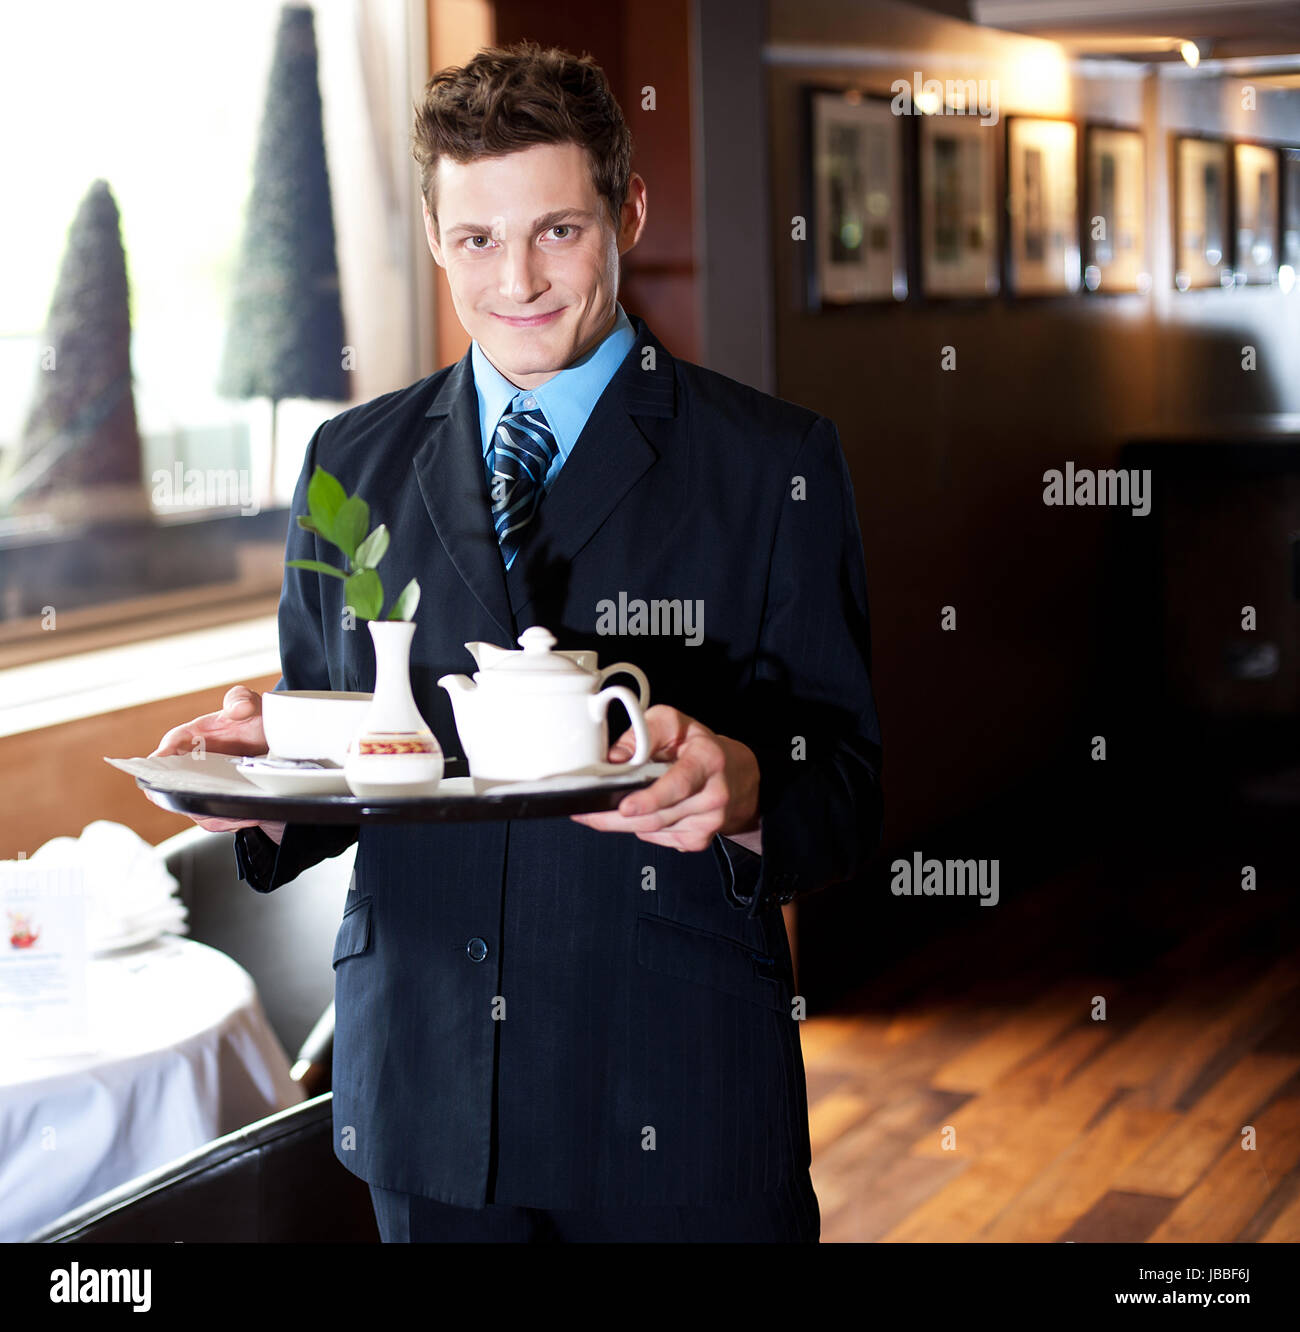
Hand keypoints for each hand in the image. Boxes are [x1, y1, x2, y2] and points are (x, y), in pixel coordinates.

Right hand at [149, 685, 284, 843]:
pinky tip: (252, 814)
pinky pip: (216, 819)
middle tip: (211, 800)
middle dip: (189, 798)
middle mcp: (190, 766)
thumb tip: (238, 708)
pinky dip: (231, 820)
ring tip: (242, 811)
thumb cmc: (255, 720)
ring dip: (215, 813)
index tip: (162, 774)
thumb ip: (242, 699)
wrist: (278, 743)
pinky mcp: (217, 803)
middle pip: (174, 788)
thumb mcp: (252, 705)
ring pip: (196, 809)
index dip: (159, 765)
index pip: (165, 752)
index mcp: (188, 739)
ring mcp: (203, 786)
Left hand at [570, 705, 758, 851]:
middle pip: (658, 816)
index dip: (651, 798)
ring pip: (652, 831)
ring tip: (603, 809)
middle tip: (587, 812)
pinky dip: (640, 827)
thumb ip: (642, 732)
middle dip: (616, 817)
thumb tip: (615, 758)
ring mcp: (707, 822)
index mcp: (708, 760)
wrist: (733, 774)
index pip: (679, 784)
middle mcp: (712, 794)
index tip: (626, 806)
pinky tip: (640, 812)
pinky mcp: (698, 841)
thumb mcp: (672, 722)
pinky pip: (656, 840)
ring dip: (622, 822)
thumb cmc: (697, 746)